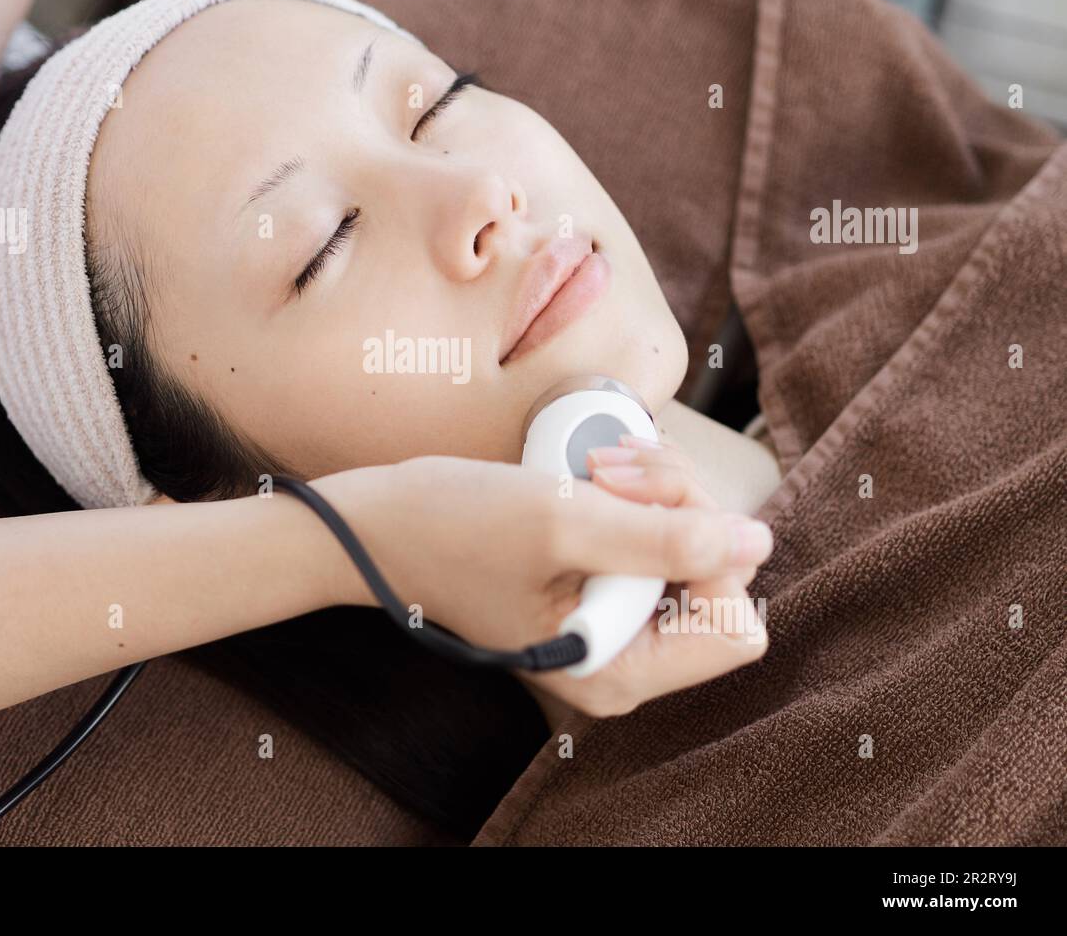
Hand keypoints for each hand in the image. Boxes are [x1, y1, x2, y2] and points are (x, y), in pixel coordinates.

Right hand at [306, 451, 771, 719]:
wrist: (378, 526)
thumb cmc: (450, 527)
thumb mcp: (560, 522)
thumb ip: (663, 538)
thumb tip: (758, 541)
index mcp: (618, 668)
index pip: (735, 621)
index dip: (708, 551)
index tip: (640, 508)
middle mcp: (626, 654)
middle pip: (721, 572)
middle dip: (677, 504)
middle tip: (607, 471)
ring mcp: (616, 616)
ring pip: (696, 539)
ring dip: (656, 487)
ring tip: (592, 468)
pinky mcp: (602, 580)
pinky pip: (661, 528)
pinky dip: (639, 489)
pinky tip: (592, 472)